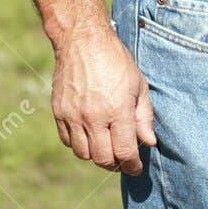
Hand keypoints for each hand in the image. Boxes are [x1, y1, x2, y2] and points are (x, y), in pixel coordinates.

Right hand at [51, 24, 155, 173]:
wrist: (82, 40)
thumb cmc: (116, 61)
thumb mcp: (139, 86)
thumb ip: (143, 117)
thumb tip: (148, 143)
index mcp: (118, 110)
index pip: (124, 152)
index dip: (132, 166)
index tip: (136, 168)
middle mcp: (94, 116)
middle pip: (103, 159)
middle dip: (116, 164)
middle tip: (123, 161)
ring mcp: (73, 115)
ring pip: (83, 154)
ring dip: (96, 155)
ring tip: (106, 147)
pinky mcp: (59, 112)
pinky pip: (68, 141)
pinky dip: (79, 144)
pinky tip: (90, 135)